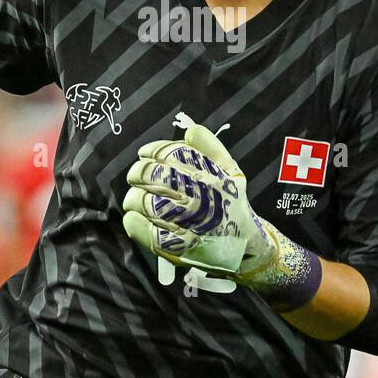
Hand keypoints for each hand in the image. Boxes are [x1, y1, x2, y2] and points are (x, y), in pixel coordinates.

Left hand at [122, 112, 286, 283]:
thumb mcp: (231, 171)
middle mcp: (201, 200)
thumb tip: (190, 129)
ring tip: (134, 198)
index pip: (173, 154)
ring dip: (133, 198)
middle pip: (156, 177)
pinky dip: (133, 222)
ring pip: (146, 203)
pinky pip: (145, 231)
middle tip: (135, 176)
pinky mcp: (177, 247)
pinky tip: (134, 217)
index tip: (145, 154)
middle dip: (138, 173)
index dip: (153, 151)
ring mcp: (188, 225)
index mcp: (212, 178)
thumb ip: (211, 148)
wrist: (244, 244)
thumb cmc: (231, 204)